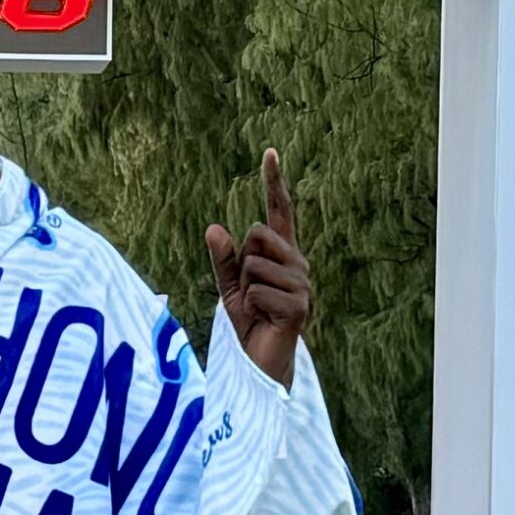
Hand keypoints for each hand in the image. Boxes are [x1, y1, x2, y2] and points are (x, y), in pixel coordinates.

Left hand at [204, 149, 310, 386]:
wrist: (261, 361)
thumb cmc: (250, 322)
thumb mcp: (230, 288)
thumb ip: (223, 260)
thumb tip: (213, 227)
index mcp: (283, 255)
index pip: (279, 212)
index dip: (274, 183)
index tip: (269, 152)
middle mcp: (298, 263)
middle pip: (256, 234)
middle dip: (241, 264)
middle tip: (249, 293)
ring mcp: (302, 284)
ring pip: (253, 264)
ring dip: (244, 290)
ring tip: (256, 309)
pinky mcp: (299, 305)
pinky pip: (257, 290)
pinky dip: (249, 307)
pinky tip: (261, 319)